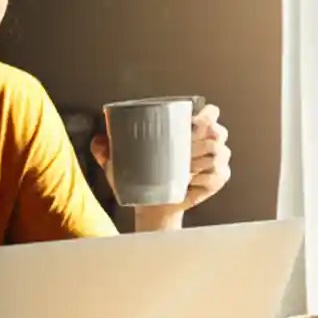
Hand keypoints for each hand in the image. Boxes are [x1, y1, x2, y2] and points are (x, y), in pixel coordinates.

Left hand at [90, 103, 231, 214]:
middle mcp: (209, 142)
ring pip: (218, 153)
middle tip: (184, 149)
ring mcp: (216, 161)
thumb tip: (99, 140)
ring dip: (201, 159)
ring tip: (183, 167)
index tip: (191, 122)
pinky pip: (216, 176)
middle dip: (202, 140)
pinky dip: (202, 179)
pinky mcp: (218, 179)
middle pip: (218, 132)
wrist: (152, 205)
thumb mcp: (120, 163)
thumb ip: (105, 149)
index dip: (207, 114)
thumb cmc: (140, 177)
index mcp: (192, 129)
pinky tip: (189, 182)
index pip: (210, 113)